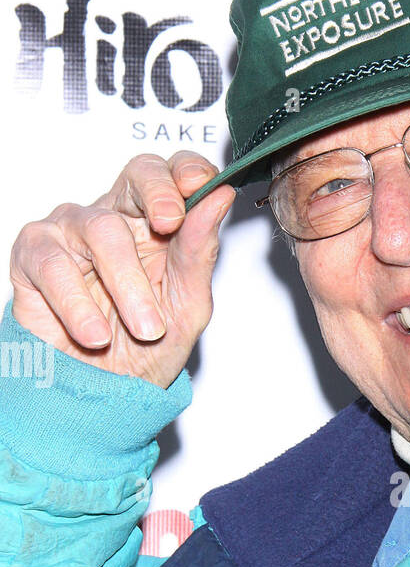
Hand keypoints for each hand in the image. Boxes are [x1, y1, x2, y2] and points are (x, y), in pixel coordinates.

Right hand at [10, 153, 235, 389]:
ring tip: (145, 329)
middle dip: (158, 193)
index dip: (186, 170)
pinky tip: (95, 334)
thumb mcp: (187, 306)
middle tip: (170, 224)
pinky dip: (78, 304)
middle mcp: (116, 219)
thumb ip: (200, 252)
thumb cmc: (145, 349)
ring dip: (127, 284)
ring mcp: (72, 232)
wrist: (103, 395)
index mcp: (158, 224)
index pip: (174, 174)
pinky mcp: (34, 256)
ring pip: (102, 229)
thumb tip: (219, 197)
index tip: (202, 185)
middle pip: (138, 173)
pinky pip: (54, 263)